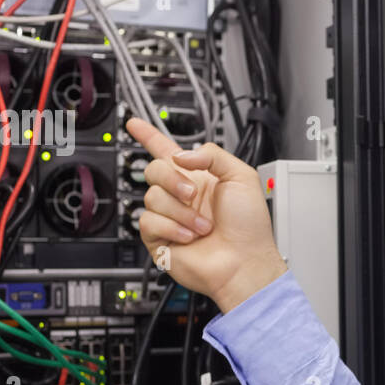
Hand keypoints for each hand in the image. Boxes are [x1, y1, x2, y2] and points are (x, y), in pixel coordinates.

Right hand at [126, 117, 286, 312]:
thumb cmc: (249, 226)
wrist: (245, 261)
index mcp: (198, 178)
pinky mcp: (159, 238)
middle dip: (172, 179)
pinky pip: (148, 221)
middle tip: (192, 194)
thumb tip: (181, 156)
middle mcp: (181, 195)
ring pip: (152, 197)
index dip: (149, 135)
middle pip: (154, 170)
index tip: (134, 123)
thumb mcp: (242, 176)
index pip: (166, 150)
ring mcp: (170, 216)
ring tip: (203, 226)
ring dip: (182, 211)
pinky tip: (190, 237)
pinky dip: (173, 227)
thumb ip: (212, 154)